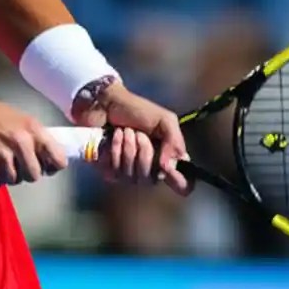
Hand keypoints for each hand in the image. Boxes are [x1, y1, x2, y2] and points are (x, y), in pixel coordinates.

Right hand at [0, 91, 69, 187]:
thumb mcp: (13, 116)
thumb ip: (31, 136)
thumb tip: (48, 158)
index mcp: (30, 127)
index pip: (58, 158)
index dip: (52, 166)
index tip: (45, 166)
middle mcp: (20, 141)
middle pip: (35, 175)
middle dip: (24, 172)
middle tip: (12, 161)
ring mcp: (2, 155)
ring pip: (15, 180)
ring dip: (5, 174)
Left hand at [73, 83, 192, 195]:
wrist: (107, 104)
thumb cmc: (136, 110)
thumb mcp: (164, 119)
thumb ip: (175, 141)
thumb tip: (169, 166)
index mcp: (167, 159)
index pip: (181, 185)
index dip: (179, 181)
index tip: (168, 167)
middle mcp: (150, 170)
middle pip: (152, 179)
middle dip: (145, 151)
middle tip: (139, 133)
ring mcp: (128, 173)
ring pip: (132, 176)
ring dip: (128, 147)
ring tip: (125, 131)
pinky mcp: (109, 171)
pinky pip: (115, 172)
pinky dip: (115, 150)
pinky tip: (114, 136)